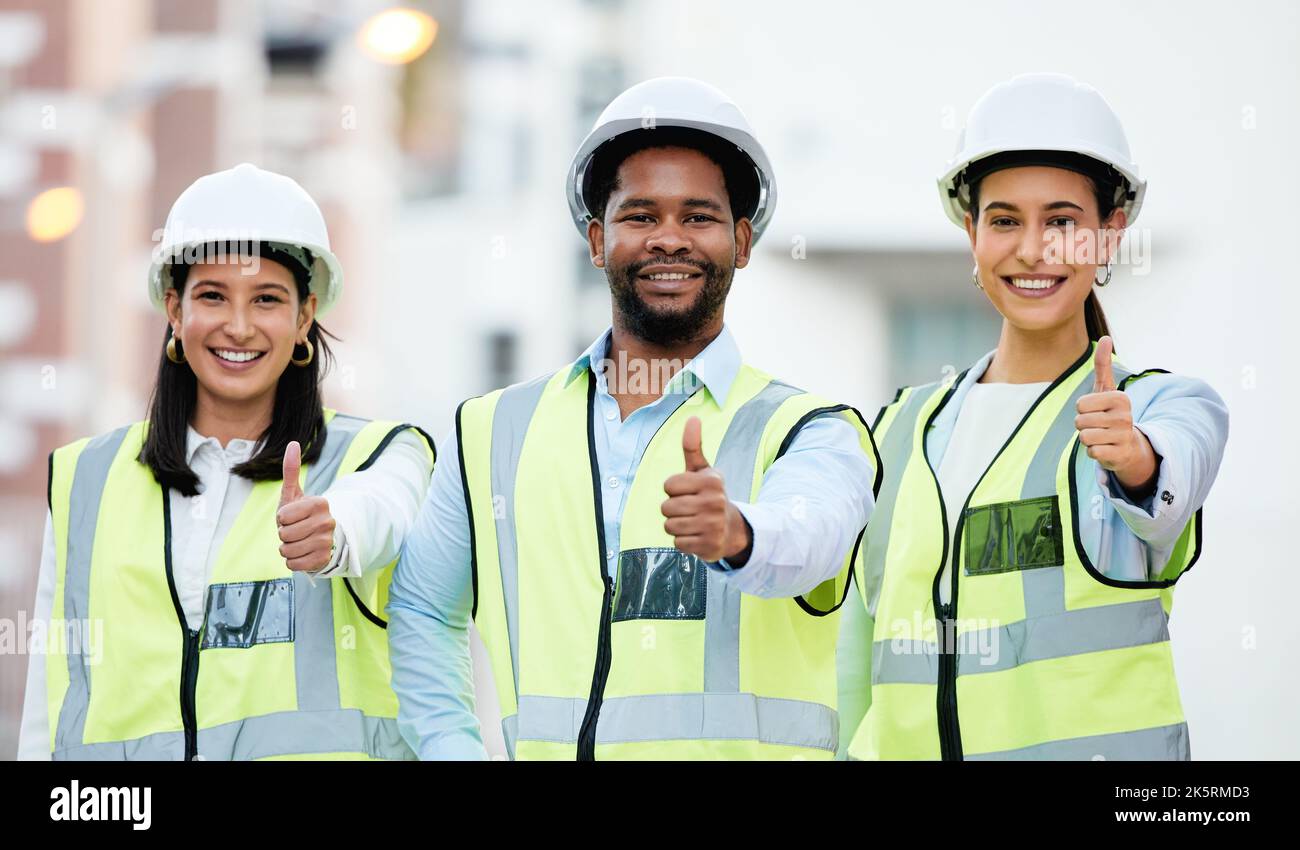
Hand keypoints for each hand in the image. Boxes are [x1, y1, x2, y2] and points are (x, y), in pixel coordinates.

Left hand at [276, 440, 337, 571]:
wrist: (320, 539)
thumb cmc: (301, 515)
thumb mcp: (294, 494)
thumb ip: (291, 469)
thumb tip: (293, 443)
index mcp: (320, 503)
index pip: (283, 516)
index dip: (282, 518)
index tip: (292, 517)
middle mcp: (327, 522)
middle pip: (284, 534)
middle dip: (284, 535)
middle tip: (295, 531)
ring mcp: (327, 542)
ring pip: (287, 550)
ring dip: (287, 549)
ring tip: (298, 542)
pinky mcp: (324, 560)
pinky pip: (293, 564)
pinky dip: (292, 561)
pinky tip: (302, 554)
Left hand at [660, 417, 751, 563]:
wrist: (731, 529)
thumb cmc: (709, 495)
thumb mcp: (702, 471)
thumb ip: (693, 446)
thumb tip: (693, 417)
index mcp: (711, 481)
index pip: (668, 485)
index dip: (672, 490)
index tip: (687, 491)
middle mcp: (714, 502)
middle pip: (666, 507)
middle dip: (672, 509)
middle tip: (689, 509)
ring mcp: (713, 525)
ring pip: (670, 526)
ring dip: (676, 526)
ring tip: (692, 522)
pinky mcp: (709, 546)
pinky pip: (678, 543)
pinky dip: (683, 541)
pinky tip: (696, 536)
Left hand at [1074, 336, 1158, 495]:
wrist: (1128, 446)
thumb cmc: (1110, 413)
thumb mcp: (1106, 389)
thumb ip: (1103, 364)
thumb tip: (1106, 337)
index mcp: (1120, 398)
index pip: (1080, 404)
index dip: (1082, 410)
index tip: (1096, 411)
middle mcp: (1125, 416)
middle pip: (1080, 421)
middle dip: (1083, 425)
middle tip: (1098, 426)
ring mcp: (1124, 436)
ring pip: (1084, 437)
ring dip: (1087, 439)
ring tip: (1101, 436)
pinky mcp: (1120, 454)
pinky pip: (1091, 452)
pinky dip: (1093, 452)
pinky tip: (1105, 448)